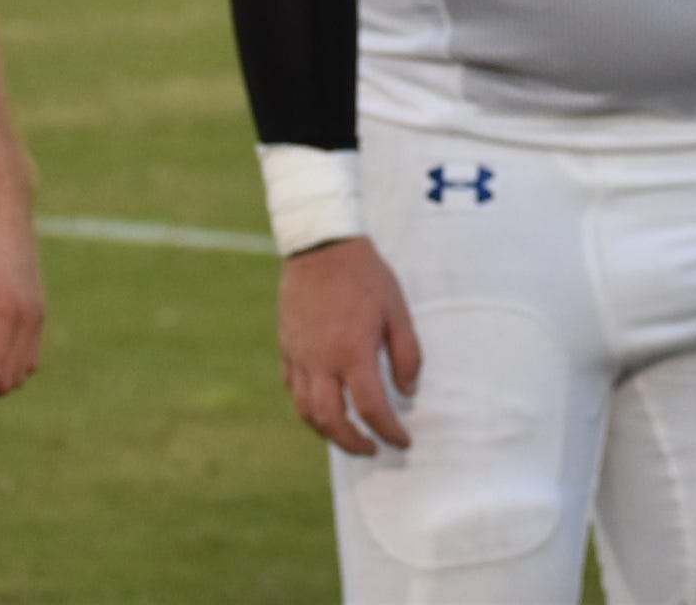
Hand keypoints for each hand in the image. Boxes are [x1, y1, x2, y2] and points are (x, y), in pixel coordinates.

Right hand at [278, 237, 419, 454]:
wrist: (321, 247)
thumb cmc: (366, 277)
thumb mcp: (397, 311)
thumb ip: (407, 354)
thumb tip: (409, 391)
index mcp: (352, 353)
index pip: (371, 408)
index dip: (390, 431)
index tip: (403, 441)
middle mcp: (321, 361)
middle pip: (332, 421)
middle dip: (354, 444)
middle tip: (373, 449)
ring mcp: (299, 356)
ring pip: (306, 411)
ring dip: (328, 432)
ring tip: (349, 437)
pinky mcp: (286, 347)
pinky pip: (293, 388)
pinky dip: (308, 406)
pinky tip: (324, 406)